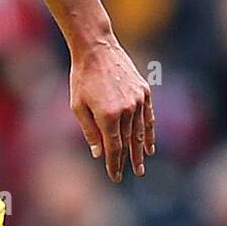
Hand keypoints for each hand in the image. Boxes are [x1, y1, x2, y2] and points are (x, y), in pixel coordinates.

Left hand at [69, 39, 154, 182]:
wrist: (97, 49)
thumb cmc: (82, 78)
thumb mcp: (77, 107)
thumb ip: (90, 132)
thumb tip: (99, 154)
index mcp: (107, 116)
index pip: (113, 148)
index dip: (114, 164)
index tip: (115, 177)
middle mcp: (126, 110)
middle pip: (127, 142)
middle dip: (126, 161)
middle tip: (128, 175)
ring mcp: (137, 100)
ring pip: (140, 132)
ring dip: (140, 151)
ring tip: (140, 167)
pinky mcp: (144, 91)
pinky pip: (148, 117)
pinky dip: (149, 132)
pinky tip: (149, 146)